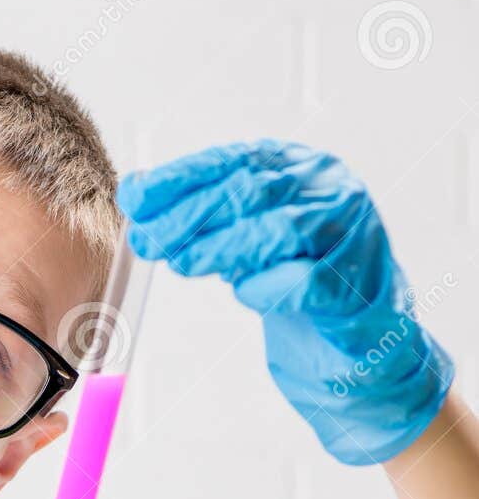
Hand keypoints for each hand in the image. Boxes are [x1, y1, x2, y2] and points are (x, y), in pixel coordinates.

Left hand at [116, 140, 454, 464]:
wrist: (363, 338)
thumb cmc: (299, 280)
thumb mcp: (248, 238)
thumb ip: (206, 217)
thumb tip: (137, 198)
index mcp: (303, 169)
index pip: (236, 159)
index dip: (182, 177)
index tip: (136, 197)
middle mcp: (333, 192)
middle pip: (252, 191)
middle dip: (190, 215)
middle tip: (149, 239)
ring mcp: (355, 237)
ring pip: (280, 230)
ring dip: (220, 247)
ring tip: (183, 263)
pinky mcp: (361, 291)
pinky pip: (306, 284)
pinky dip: (265, 287)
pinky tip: (244, 292)